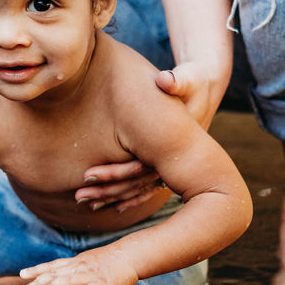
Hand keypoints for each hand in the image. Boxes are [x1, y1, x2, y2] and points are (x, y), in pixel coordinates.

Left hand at [19, 249, 139, 284]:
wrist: (130, 255)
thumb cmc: (109, 261)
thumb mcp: (86, 262)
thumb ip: (72, 269)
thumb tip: (59, 275)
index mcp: (74, 264)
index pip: (52, 267)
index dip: (36, 271)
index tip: (22, 275)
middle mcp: (78, 268)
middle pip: (54, 275)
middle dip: (37, 284)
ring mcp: (89, 276)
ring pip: (68, 282)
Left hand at [74, 58, 228, 211]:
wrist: (208, 91)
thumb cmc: (193, 83)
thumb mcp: (187, 81)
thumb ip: (175, 82)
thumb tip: (165, 79)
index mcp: (172, 145)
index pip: (140, 166)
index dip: (113, 173)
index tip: (87, 175)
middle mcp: (172, 160)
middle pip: (136, 183)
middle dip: (106, 191)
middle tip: (77, 196)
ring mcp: (171, 166)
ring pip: (138, 190)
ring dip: (111, 197)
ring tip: (81, 201)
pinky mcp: (166, 167)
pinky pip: (144, 188)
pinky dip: (127, 197)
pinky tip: (110, 206)